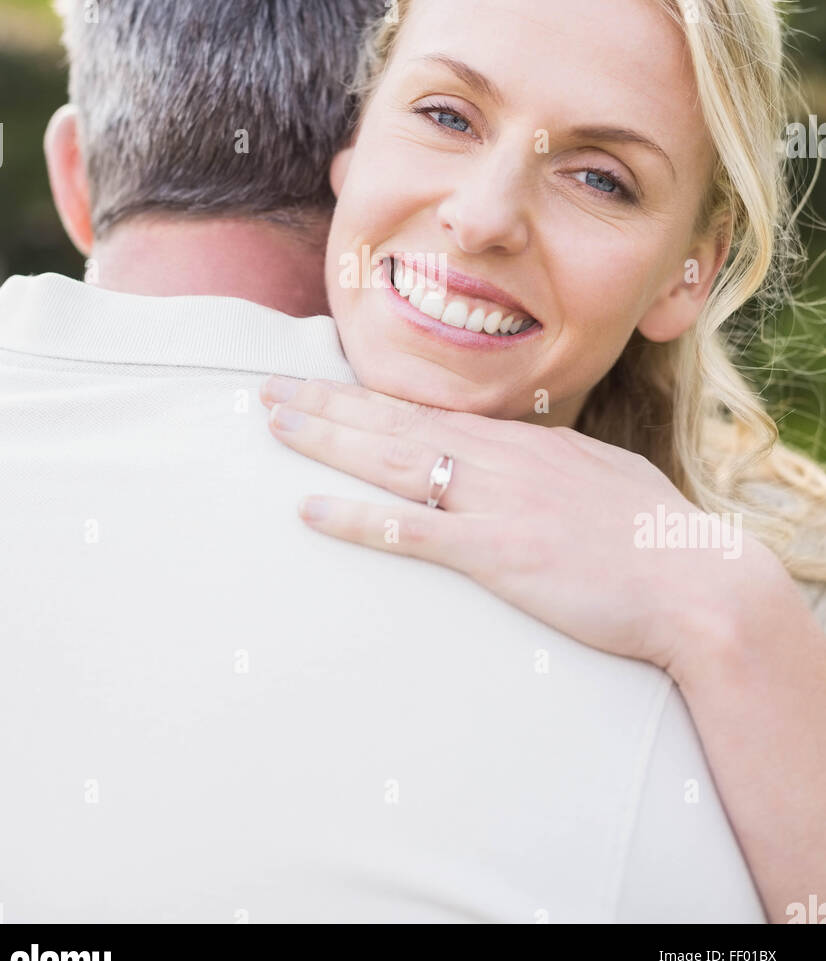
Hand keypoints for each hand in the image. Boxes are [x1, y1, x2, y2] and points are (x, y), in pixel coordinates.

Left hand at [259, 376, 770, 679]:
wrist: (694, 579)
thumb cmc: (653, 532)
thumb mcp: (599, 476)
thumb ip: (551, 462)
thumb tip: (526, 455)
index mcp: (522, 441)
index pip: (427, 410)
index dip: (367, 395)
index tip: (322, 381)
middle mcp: (497, 459)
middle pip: (393, 422)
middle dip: (326, 403)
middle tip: (267, 388)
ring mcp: (492, 502)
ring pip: (390, 460)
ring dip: (325, 442)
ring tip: (272, 425)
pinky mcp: (493, 553)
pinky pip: (409, 531)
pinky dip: (355, 519)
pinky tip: (310, 508)